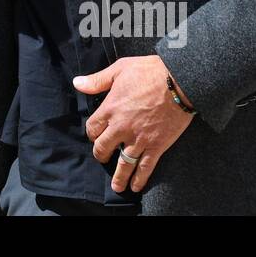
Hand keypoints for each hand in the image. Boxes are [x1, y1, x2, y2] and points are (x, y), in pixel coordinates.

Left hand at [75, 55, 194, 193]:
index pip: (93, 128)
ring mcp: (139, 138)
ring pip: (124, 163)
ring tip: (116, 186)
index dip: (92, 133)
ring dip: (118, 176)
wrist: (179, 81)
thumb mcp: (120, 69)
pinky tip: (136, 187)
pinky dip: (140, 179)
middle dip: (100, 154)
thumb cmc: (149, 72)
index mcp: (110, 108)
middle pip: (103, 147)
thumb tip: (77, 83)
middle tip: (102, 158)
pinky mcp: (156, 145)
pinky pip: (146, 166)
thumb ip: (98, 80)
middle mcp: (121, 127)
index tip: (95, 135)